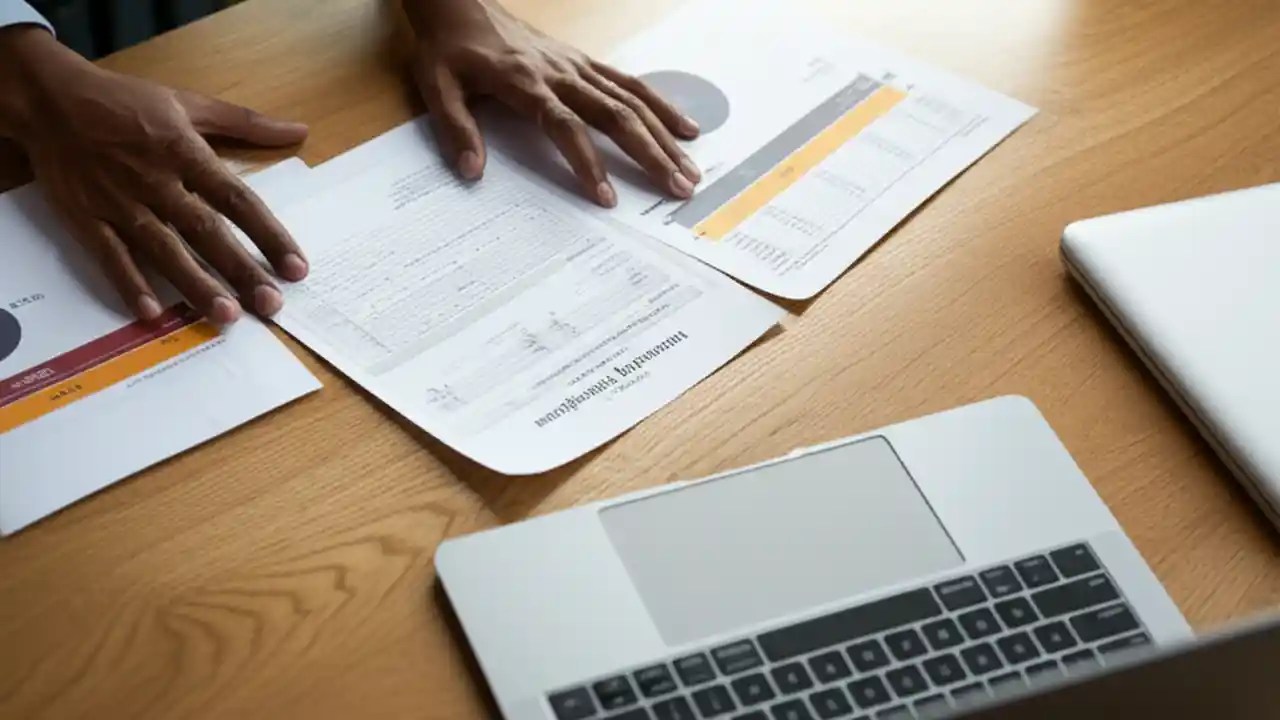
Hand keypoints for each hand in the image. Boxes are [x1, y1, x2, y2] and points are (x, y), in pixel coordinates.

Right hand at [0, 26, 308, 324]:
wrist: (49, 98)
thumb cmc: (126, 101)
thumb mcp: (189, 103)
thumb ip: (246, 122)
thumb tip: (299, 131)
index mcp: (185, 152)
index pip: (237, 199)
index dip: (269, 234)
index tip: (296, 267)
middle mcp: (156, 181)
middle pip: (205, 231)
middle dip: (240, 269)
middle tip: (270, 304)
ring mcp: (120, 203)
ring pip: (163, 248)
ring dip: (195, 284)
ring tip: (226, 316)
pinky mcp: (86, 217)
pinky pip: (111, 255)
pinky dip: (129, 284)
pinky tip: (152, 313)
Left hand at [403, 0, 701, 207]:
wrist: (461, 1)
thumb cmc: (449, 48)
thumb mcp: (437, 87)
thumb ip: (457, 129)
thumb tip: (471, 172)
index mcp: (525, 82)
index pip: (565, 126)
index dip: (587, 161)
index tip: (606, 197)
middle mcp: (561, 73)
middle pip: (615, 115)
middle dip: (650, 154)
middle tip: (678, 188)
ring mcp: (578, 66)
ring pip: (631, 101)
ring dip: (663, 136)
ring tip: (689, 169)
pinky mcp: (585, 62)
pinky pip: (630, 84)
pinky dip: (660, 106)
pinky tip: (685, 128)